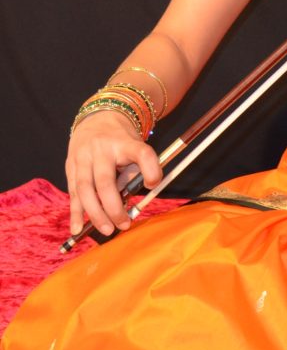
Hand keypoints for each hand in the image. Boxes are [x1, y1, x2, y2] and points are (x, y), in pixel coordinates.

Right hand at [66, 112, 161, 236]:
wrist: (98, 119)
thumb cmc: (122, 140)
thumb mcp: (135, 147)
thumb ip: (135, 171)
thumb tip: (127, 202)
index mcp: (125, 142)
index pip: (141, 153)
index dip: (150, 168)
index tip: (154, 183)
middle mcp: (101, 149)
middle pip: (105, 181)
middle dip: (113, 207)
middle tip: (124, 224)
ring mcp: (82, 157)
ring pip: (85, 189)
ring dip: (95, 214)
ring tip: (107, 230)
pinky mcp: (70, 166)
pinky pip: (72, 193)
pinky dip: (76, 213)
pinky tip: (78, 229)